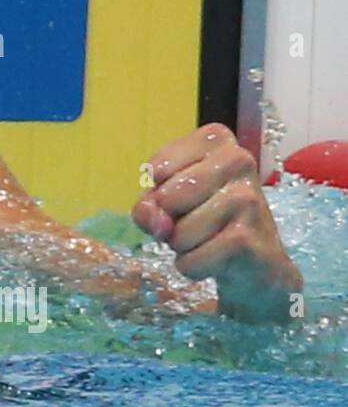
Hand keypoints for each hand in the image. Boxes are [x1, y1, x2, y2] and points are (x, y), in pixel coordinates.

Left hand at [132, 123, 302, 322]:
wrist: (257, 262)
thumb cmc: (206, 219)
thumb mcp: (168, 201)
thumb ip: (149, 205)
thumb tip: (159, 223)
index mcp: (215, 140)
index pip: (157, 168)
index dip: (158, 193)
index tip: (184, 196)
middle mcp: (238, 159)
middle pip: (166, 199)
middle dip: (169, 221)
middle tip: (197, 221)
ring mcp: (248, 198)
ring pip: (177, 233)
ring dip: (182, 246)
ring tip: (209, 238)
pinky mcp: (247, 238)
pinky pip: (191, 260)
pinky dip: (193, 266)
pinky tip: (217, 258)